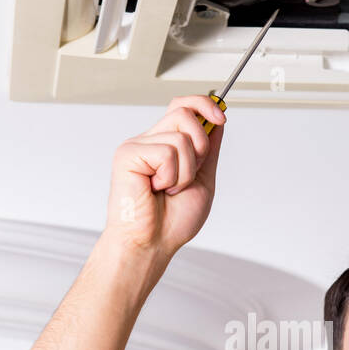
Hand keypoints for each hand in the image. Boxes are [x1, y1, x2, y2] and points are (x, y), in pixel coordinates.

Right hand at [103, 95, 226, 257]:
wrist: (152, 244)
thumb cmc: (172, 221)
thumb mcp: (204, 180)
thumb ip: (209, 150)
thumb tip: (216, 120)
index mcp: (166, 145)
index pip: (183, 106)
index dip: (204, 104)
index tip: (220, 118)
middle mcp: (150, 141)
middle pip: (184, 113)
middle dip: (200, 146)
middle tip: (189, 175)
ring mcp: (138, 146)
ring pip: (180, 136)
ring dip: (186, 170)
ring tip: (170, 189)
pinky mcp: (128, 154)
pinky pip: (166, 152)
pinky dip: (171, 176)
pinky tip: (157, 189)